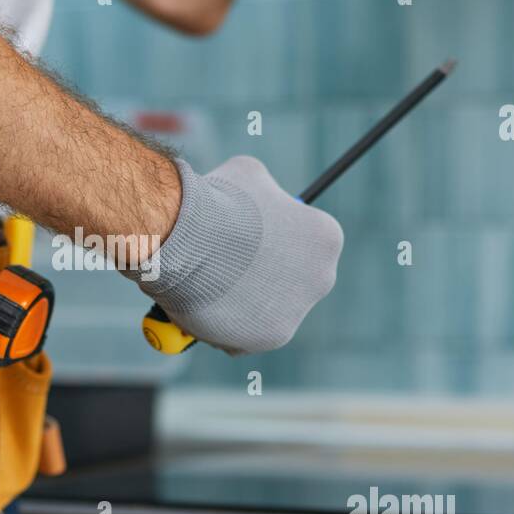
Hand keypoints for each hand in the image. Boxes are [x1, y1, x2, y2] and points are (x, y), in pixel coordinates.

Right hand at [122, 156, 342, 354]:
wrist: (188, 236)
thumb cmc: (217, 200)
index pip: (304, 244)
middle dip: (262, 279)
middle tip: (226, 269)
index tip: (246, 244)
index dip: (272, 243)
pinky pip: (247, 337)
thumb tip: (256, 198)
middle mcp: (323, 276)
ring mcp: (299, 310)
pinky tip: (204, 305)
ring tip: (207, 286)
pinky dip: (225, 328)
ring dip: (241, 304)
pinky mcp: (272, 337)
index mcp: (325, 237)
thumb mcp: (249, 176)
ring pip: (267, 312)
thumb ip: (264, 192)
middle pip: (291, 282)